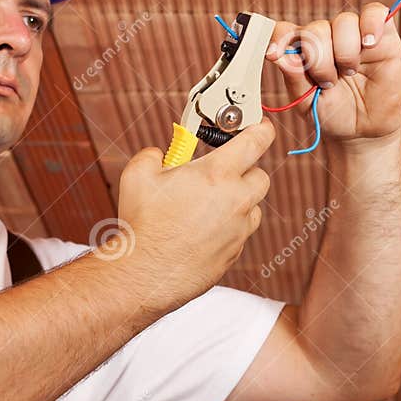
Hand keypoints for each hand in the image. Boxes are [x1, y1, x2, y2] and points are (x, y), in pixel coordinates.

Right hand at [113, 119, 274, 300]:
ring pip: (253, 206)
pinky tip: (203, 228)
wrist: (144, 273)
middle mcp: (236, 201)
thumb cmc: (142, 224)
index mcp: (217, 174)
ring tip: (208, 203)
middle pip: (261, 175)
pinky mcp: (234, 253)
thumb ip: (155, 153)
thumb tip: (160, 153)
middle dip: (245, 169)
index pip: (257, 141)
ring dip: (239, 200)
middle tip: (221, 171)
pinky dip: (230, 226)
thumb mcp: (138, 174)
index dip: (261, 129)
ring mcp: (238, 230)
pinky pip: (241, 233)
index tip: (260, 127)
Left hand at [266, 3, 400, 141]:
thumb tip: (278, 54)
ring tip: (350, 72)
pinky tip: (369, 45)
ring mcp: (353, 34)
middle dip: (319, 59)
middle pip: (315, 29)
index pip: (286, 31)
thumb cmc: (333, 114)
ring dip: (345, 51)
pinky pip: (375, 12)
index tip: (274, 53)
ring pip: (343, 21)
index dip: (279, 37)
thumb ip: (293, 77)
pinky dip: (371, 25)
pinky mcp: (381, 35)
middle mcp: (326, 37)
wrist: (364, 130)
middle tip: (329, 83)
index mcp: (302, 50)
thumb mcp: (306, 102)